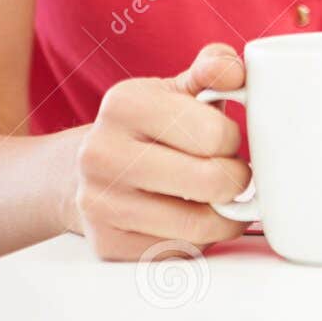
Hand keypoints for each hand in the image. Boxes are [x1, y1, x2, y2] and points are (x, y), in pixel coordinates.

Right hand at [70, 42, 254, 259]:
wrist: (86, 170)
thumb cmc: (150, 127)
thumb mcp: (177, 88)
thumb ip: (213, 69)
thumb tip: (235, 71)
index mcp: (124, 104)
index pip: (215, 134)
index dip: (232, 139)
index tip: (223, 140)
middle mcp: (102, 153)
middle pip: (211, 181)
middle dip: (235, 178)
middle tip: (230, 173)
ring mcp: (100, 203)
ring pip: (198, 225)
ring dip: (224, 215)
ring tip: (219, 198)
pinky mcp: (107, 244)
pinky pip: (179, 251)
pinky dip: (198, 240)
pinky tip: (189, 217)